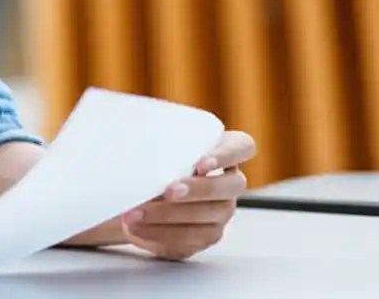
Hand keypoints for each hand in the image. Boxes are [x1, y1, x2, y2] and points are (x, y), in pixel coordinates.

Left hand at [122, 130, 256, 260]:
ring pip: (207, 218)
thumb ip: (157, 138)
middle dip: (199, 190)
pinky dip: (158, 234)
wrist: (140, 190)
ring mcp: (220, 213)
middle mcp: (230, 184)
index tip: (201, 163)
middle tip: (168, 191)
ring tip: (135, 213)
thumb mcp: (156, 142)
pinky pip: (187, 241)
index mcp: (226, 151)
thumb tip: (137, 145)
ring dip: (169, 217)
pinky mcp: (203, 236)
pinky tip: (136, 228)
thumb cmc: (154, 156)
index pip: (243, 147)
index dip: (226, 156)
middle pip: (230, 188)